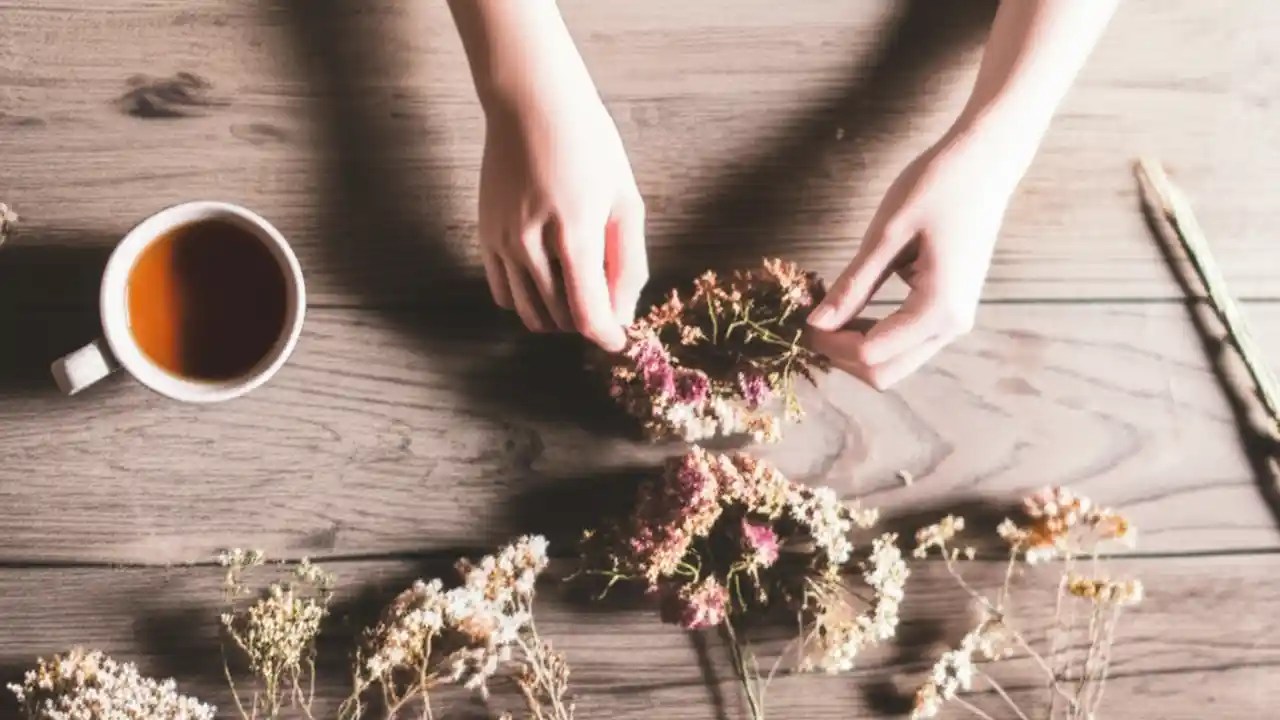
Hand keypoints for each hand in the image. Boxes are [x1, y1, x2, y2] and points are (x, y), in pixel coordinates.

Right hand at [477, 86, 645, 352]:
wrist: (531, 104)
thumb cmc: (589, 145)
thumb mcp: (625, 200)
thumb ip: (628, 263)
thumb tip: (623, 315)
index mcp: (575, 233)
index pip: (588, 314)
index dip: (608, 337)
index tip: (621, 341)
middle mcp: (531, 243)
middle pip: (560, 318)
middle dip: (588, 323)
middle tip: (607, 304)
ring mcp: (502, 242)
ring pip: (529, 313)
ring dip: (559, 318)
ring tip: (579, 295)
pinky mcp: (484, 237)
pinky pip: (503, 294)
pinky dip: (527, 303)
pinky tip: (547, 285)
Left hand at [807, 131, 1019, 388]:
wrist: (985, 164)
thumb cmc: (937, 187)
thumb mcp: (886, 235)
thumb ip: (853, 285)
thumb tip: (815, 324)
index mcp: (938, 308)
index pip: (870, 353)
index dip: (828, 342)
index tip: (801, 317)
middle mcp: (952, 326)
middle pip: (883, 373)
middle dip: (841, 355)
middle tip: (812, 321)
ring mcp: (954, 322)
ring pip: (895, 364)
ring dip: (856, 348)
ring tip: (829, 313)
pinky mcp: (949, 311)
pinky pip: (905, 343)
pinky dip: (874, 335)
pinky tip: (853, 308)